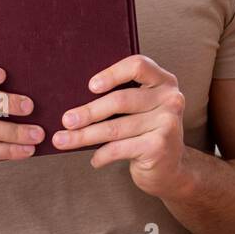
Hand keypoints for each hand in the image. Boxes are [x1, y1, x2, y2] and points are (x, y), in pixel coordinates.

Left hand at [53, 54, 190, 197]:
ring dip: (85, 135)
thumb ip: (123, 94)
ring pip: (115, 128)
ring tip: (63, 140)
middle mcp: (170, 99)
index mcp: (164, 81)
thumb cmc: (147, 131)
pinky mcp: (159, 147)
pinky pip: (119, 148)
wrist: (171, 167)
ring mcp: (167, 123)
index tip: (90, 86)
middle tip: (66, 120)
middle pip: (121, 100)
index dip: (112, 73)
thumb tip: (75, 96)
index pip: (138, 66)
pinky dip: (102, 155)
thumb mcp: (142, 107)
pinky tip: (94, 159)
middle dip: (88, 112)